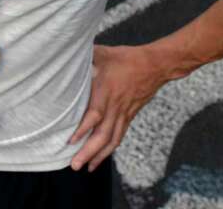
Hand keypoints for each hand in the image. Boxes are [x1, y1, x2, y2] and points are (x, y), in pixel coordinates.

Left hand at [68, 44, 174, 171]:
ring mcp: (124, 113)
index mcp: (106, 91)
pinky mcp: (129, 116)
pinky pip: (119, 136)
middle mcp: (115, 106)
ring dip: (99, 156)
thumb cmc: (127, 58)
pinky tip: (101, 157)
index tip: (71, 140)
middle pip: (103, 135)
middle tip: (74, 165)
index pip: (95, 115)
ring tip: (86, 168)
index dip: (83, 129)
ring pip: (112, 140)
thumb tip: (67, 54)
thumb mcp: (103, 53)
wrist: (155, 65)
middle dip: (88, 152)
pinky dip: (110, 149)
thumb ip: (85, 56)